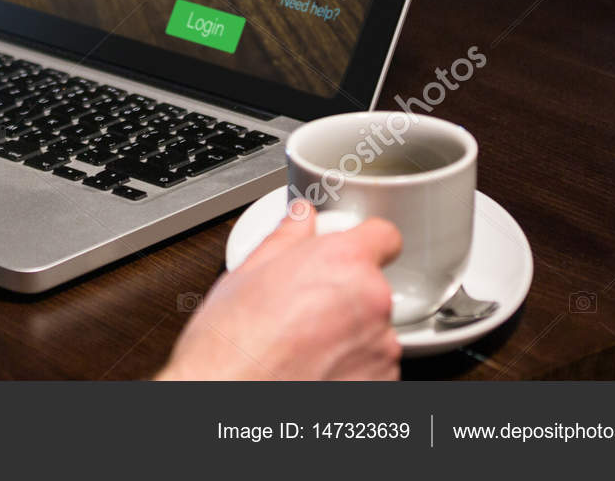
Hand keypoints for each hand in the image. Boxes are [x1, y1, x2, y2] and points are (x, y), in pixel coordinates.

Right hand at [158, 203, 402, 379]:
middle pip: (372, 288)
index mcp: (342, 263)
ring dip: (347, 335)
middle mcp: (371, 302)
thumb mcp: (246, 275)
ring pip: (372, 330)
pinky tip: (312, 369)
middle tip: (302, 309)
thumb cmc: (233, 345)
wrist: (230, 396)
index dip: (366, 243)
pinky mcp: (382, 385)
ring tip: (302, 345)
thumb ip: (285, 239)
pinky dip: (350, 368)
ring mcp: (380, 349)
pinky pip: (373, 367)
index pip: (384, 236)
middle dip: (344, 295)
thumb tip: (298, 219)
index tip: (352, 253)